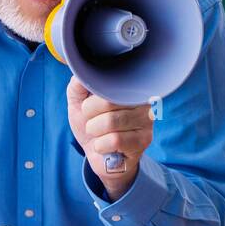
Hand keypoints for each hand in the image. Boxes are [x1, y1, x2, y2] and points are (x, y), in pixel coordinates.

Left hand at [66, 76, 152, 200]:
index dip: (89, 101)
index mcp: (126, 85)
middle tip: (92, 123)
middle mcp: (141, 98)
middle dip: (90, 117)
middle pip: (108, 102)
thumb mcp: (79, 103)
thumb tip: (80, 71)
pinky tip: (105, 146)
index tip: (88, 109)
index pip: (106, 85)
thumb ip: (78, 85)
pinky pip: (115, 140)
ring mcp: (146, 119)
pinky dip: (101, 145)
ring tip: (98, 134)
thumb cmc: (91, 124)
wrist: (98, 153)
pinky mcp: (144, 139)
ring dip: (95, 132)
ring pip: (111, 122)